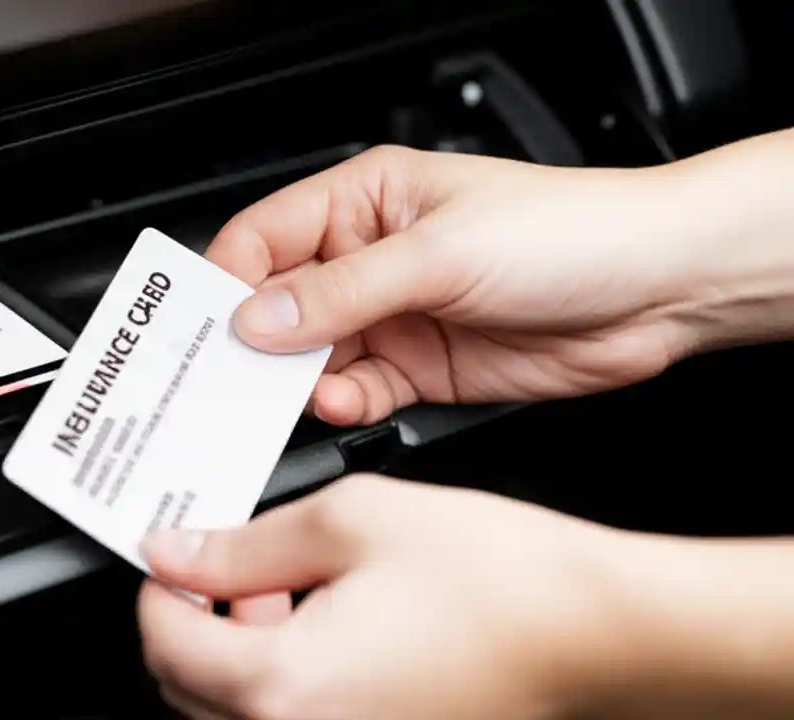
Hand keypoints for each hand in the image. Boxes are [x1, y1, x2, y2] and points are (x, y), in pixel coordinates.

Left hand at [136, 475, 793, 718]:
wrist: (596, 632)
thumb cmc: (498, 579)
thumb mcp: (350, 520)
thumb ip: (244, 543)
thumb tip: (176, 550)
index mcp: (283, 685)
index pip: (164, 640)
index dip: (160, 584)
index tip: (176, 551)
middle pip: (188, 688)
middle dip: (196, 622)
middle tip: (235, 566)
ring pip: (234, 714)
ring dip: (239, 654)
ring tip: (290, 592)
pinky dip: (285, 685)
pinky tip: (326, 631)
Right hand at [205, 134, 793, 425]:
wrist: (660, 289)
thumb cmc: (569, 232)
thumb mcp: (440, 252)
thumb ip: (342, 292)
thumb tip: (258, 319)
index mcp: (363, 203)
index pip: (264, 239)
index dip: (228, 282)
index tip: (208, 327)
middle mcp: (369, 259)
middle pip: (279, 305)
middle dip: (254, 342)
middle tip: (230, 377)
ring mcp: (393, 317)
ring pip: (312, 357)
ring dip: (297, 381)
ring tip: (289, 397)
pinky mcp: (419, 369)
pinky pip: (357, 391)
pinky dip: (343, 403)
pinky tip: (344, 402)